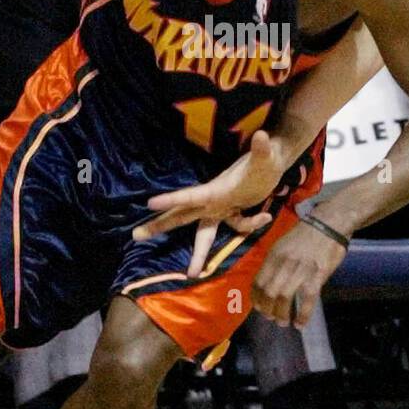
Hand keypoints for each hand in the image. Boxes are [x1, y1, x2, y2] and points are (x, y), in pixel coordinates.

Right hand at [131, 129, 284, 276]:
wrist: (273, 159)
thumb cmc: (267, 157)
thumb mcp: (266, 156)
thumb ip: (262, 149)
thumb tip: (262, 136)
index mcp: (215, 189)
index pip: (189, 197)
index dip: (171, 200)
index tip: (150, 204)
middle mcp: (213, 200)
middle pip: (182, 216)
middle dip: (160, 225)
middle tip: (136, 235)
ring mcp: (222, 207)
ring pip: (204, 232)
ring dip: (198, 253)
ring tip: (192, 273)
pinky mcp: (234, 211)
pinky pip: (236, 226)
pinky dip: (249, 225)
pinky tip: (265, 216)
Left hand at [249, 217, 346, 328]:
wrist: (329, 224)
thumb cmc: (306, 235)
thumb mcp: (283, 244)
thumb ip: (275, 262)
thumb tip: (269, 282)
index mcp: (274, 256)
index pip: (258, 282)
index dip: (256, 299)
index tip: (259, 307)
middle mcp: (283, 264)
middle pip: (268, 293)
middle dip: (267, 310)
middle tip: (271, 317)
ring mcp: (300, 271)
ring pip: (283, 299)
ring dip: (281, 315)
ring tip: (283, 322)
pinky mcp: (316, 276)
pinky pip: (306, 301)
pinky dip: (302, 316)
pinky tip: (300, 323)